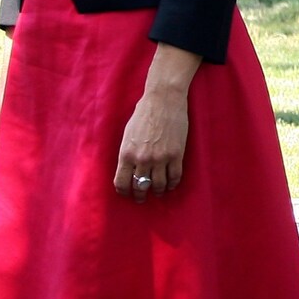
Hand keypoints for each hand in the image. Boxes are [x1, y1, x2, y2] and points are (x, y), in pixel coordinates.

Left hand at [113, 43, 200, 199]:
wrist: (163, 100)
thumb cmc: (144, 113)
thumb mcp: (128, 134)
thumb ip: (128, 152)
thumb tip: (129, 168)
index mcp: (126, 153)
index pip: (121, 182)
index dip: (124, 191)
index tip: (127, 193)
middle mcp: (142, 159)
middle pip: (140, 187)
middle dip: (141, 195)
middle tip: (142, 198)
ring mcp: (160, 158)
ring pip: (159, 185)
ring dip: (158, 191)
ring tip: (159, 192)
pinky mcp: (176, 154)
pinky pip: (175, 177)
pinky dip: (173, 184)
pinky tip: (171, 184)